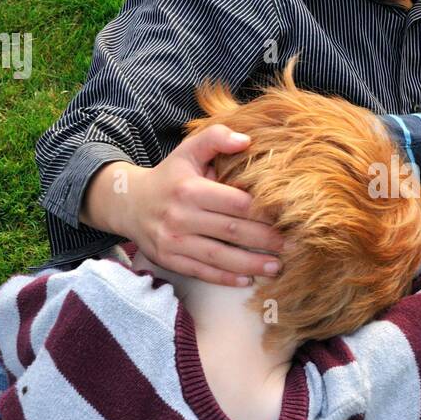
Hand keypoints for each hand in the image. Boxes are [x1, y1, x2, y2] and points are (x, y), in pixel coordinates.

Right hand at [126, 125, 285, 285]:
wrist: (128, 203)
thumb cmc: (169, 176)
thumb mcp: (188, 151)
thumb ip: (216, 138)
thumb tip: (246, 140)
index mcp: (189, 189)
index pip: (235, 202)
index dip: (263, 211)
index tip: (287, 217)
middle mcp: (180, 216)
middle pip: (231, 231)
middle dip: (265, 240)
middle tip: (291, 246)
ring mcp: (173, 241)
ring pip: (218, 256)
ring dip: (250, 264)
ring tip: (276, 267)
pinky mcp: (168, 259)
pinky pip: (201, 271)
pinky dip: (224, 278)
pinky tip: (246, 281)